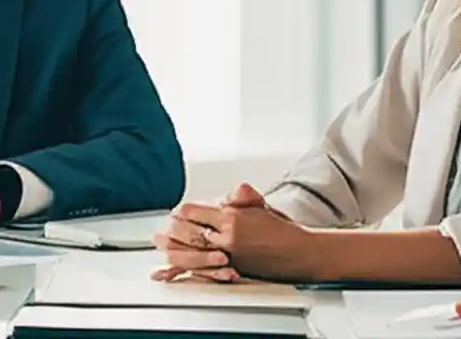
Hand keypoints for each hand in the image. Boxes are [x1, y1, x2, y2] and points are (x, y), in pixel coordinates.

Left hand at [152, 183, 309, 282]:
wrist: (299, 253)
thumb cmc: (284, 230)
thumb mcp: (262, 206)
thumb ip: (243, 198)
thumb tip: (233, 191)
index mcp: (233, 217)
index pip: (195, 211)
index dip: (183, 212)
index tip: (179, 212)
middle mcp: (227, 237)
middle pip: (187, 231)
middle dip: (172, 229)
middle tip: (164, 227)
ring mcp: (227, 256)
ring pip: (189, 251)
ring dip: (172, 246)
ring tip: (161, 242)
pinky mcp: (230, 270)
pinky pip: (199, 269)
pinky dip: (181, 269)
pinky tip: (169, 270)